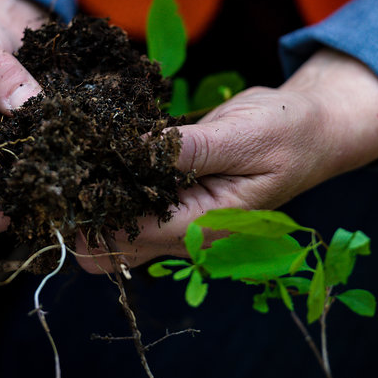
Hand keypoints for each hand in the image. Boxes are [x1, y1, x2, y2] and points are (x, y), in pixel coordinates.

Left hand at [78, 48, 377, 271]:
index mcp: (206, 230)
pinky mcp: (172, 199)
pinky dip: (111, 180)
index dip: (94, 205)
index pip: (130, 234)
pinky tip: (102, 145)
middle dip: (83, 211)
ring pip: (113, 231)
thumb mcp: (241, 136)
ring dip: (93, 196)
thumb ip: (186, 149)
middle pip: (111, 248)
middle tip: (66, 160)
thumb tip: (129, 147)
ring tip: (79, 149)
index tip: (70, 167)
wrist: (311, 129)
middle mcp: (186, 236)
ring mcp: (177, 221)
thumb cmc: (287, 134)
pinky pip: (129, 203)